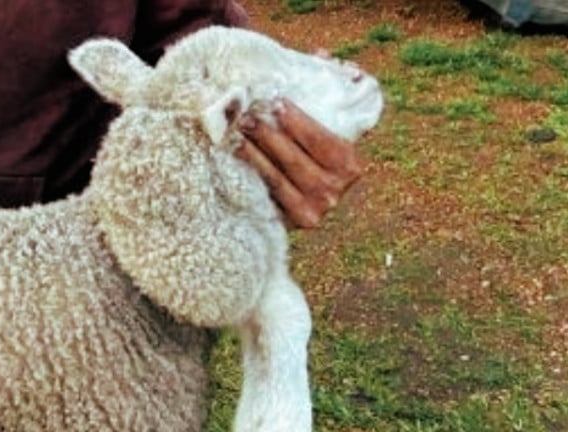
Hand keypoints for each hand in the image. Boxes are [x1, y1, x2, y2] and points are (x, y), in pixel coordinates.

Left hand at [236, 99, 365, 229]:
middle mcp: (336, 190)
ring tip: (237, 135)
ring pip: (279, 178)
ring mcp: (314, 210)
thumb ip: (329, 88)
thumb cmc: (314, 153)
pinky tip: (237, 157)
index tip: (276, 103)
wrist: (308, 200)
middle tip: (248, 117)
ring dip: (255, 155)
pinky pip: (268, 195)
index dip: (298, 122)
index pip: (322, 140)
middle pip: (297, 160)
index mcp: (350, 164)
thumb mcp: (327, 124)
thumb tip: (321, 55)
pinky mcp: (293, 221)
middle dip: (270, 136)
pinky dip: (252, 174)